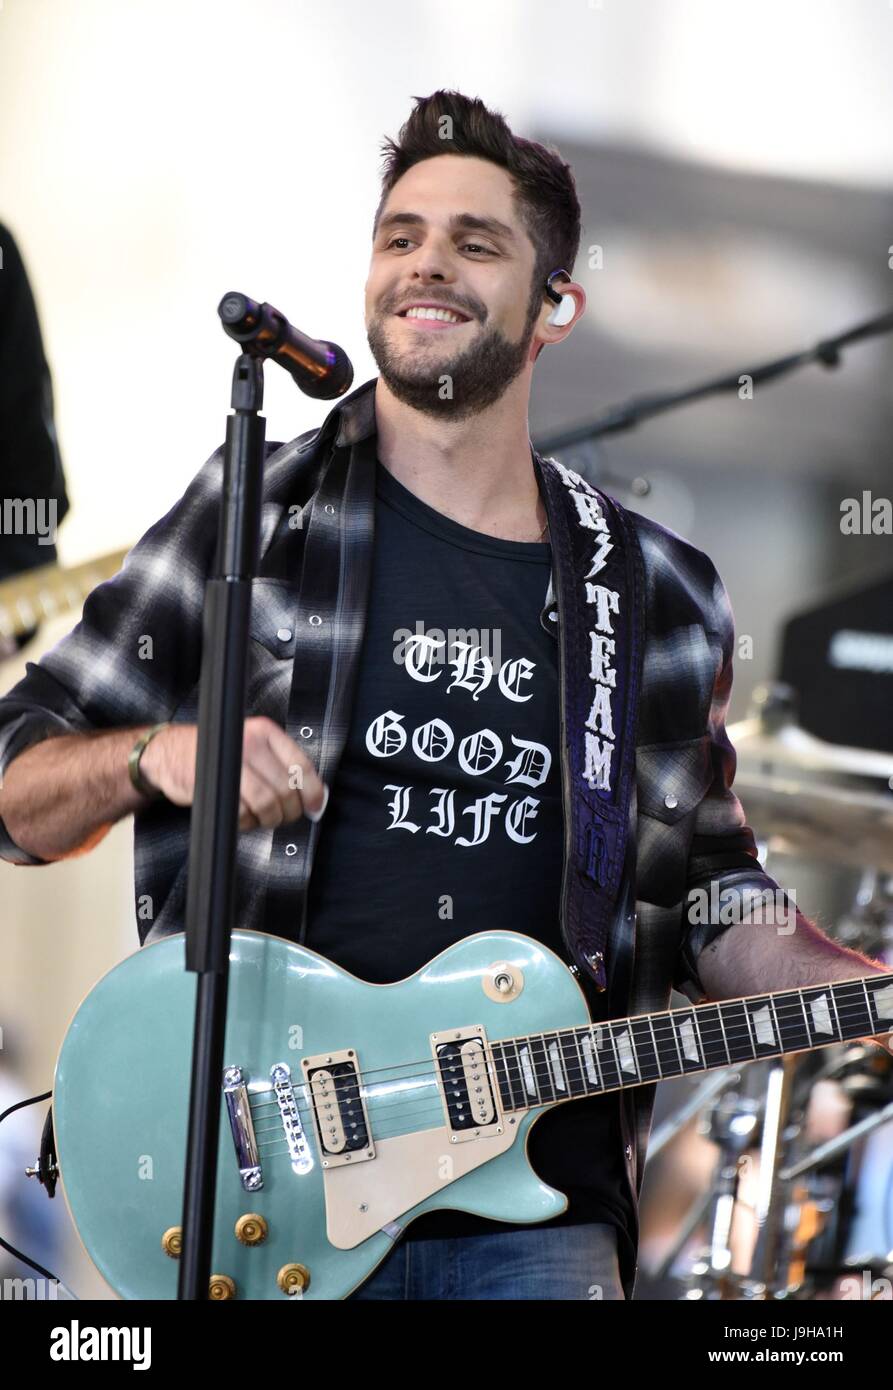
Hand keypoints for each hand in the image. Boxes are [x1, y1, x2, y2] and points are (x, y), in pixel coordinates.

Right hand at [139, 716, 328, 830]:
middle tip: (280, 816)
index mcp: (266, 732)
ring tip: (259, 816)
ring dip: (267, 819)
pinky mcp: (216, 783)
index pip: (301, 765)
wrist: (168, 753)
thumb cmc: (215, 753)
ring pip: (267, 803)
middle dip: (288, 811)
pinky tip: (240, 816)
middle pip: (286, 789)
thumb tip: (314, 795)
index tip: (316, 807)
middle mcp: (251, 742)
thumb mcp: (251, 746)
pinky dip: (246, 823)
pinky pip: (243, 813)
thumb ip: (280, 765)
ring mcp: (233, 762)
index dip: (313, 792)